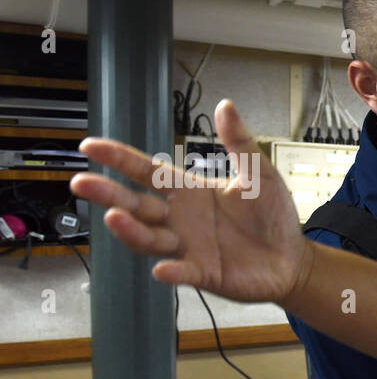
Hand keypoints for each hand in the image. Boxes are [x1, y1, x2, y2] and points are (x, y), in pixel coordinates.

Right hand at [70, 100, 310, 302]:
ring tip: (114, 217)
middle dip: (109, 194)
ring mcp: (188, 246)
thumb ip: (239, 143)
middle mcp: (180, 218)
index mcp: (188, 190)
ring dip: (131, 230)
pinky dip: (171, 270)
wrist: (292, 258)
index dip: (119, 159)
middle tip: (81, 183)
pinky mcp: (204, 272)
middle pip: (137, 204)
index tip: (89, 146)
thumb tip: (225, 106)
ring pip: (150, 238)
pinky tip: (162, 269)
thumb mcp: (258, 174)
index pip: (146, 171)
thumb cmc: (272, 215)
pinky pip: (183, 271)